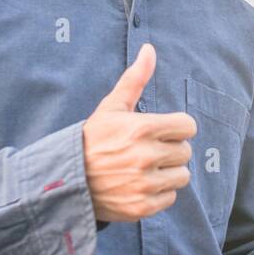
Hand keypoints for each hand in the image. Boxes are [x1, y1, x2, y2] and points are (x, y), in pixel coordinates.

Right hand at [83, 43, 195, 222]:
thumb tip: (150, 49)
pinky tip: (140, 185)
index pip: (188, 126)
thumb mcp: (111, 107)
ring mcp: (145, 184)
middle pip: (185, 151)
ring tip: (145, 168)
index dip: (176, 127)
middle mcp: (146, 156)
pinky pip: (170, 198)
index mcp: (142, 128)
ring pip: (182, 176)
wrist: (65, 180)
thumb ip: (135, 79)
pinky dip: (159, 193)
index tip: (161, 131)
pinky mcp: (142, 206)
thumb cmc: (92, 139)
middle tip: (148, 150)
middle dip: (170, 149)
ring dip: (168, 172)